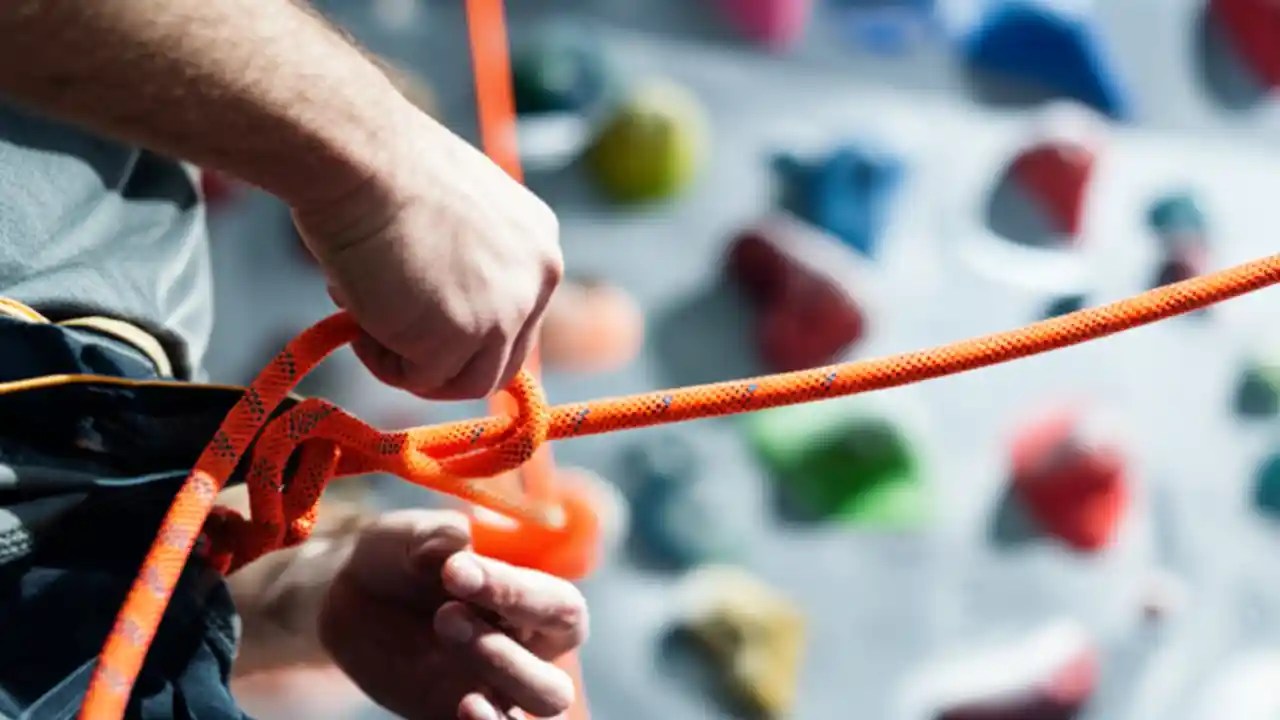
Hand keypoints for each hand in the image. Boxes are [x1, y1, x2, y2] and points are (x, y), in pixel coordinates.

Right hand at [293, 110, 562, 399]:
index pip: (520, 319)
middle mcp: (538, 279)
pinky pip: (420, 377)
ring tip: (368, 328)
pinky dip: (383, 360)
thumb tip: (433, 313)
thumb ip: (464, 265)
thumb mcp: (454, 218)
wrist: (360, 155)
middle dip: (447, 364)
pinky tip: (356, 318)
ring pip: (468, 381)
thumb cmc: (384, 171)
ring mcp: (505, 311)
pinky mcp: (461, 335)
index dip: (468, 334)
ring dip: (416, 369)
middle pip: (504, 362)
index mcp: (539, 244)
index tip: (422, 327)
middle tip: (392, 345)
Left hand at [318, 510, 588, 719]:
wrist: (351, 592)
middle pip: (555, 685)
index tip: (456, 570)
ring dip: (500, 692)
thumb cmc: (400, 555)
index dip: (516, 593)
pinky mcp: (451, 716)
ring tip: (450, 652)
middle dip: (506, 656)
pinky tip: (464, 706)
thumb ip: (439, 537)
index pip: (559, 609)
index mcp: (533, 602)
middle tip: (445, 615)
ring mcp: (492, 694)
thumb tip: (457, 547)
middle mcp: (524, 655)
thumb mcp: (411, 536)